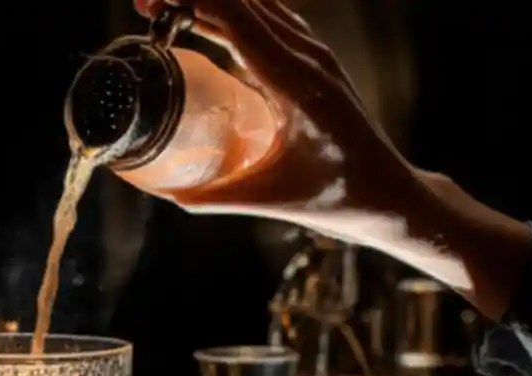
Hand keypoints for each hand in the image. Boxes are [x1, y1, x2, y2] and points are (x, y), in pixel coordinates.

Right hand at [132, 0, 531, 319]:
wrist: (387, 195)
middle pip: (243, 3)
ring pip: (257, 7)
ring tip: (163, 8)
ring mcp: (315, 55)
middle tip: (143, 3)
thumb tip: (163, 192)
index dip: (190, 1)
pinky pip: (269, 21)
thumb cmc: (337, 197)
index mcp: (297, 84)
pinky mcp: (315, 61)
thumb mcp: (269, 199)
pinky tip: (204, 21)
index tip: (149, 3)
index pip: (238, 20)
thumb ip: (213, 196)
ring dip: (211, 1)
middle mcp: (308, 58)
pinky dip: (233, 15)